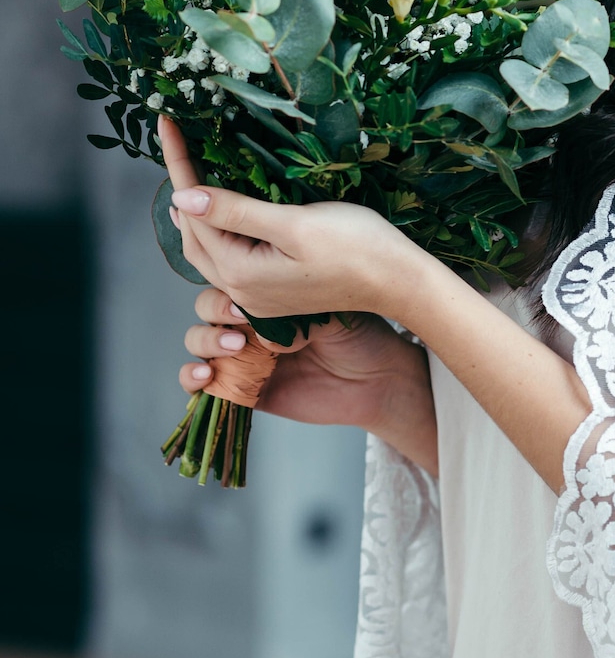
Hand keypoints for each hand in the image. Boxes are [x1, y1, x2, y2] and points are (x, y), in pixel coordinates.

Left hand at [159, 116, 432, 325]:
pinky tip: (222, 214)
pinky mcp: (273, 293)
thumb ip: (236, 212)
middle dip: (182, 190)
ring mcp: (257, 296)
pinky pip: (230, 259)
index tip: (167, 124)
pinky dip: (219, 232)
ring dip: (197, 213)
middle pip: (194, 235)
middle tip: (178, 143)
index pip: (195, 212)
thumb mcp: (294, 224)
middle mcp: (240, 291)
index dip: (180, 165)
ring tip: (189, 174)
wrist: (398, 282)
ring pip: (210, 250)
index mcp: (240, 272)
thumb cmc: (357, 247)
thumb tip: (185, 196)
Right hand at [180, 286, 437, 472]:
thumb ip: (289, 300)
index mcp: (268, 292)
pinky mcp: (242, 389)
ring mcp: (244, 354)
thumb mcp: (325, 305)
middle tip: (240, 313)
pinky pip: (202, 385)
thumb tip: (251, 305)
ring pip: (199, 339)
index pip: (226, 273)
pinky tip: (207, 374)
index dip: (220, 270)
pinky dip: (193, 377)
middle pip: (206, 305)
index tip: (232, 268)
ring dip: (206, 338)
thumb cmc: (359, 332)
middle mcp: (250, 321)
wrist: (378, 378)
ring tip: (236, 344)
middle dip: (215, 306)